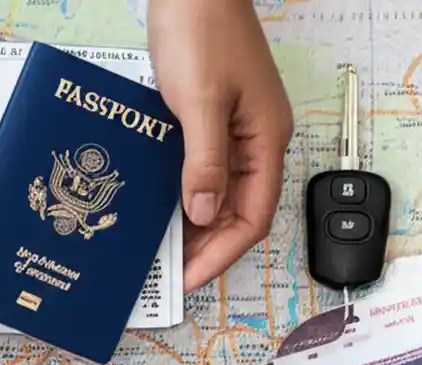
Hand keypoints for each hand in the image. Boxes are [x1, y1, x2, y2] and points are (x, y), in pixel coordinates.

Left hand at [148, 0, 292, 292]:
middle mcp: (256, 140)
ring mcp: (234, 128)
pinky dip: (181, 190)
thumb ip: (204, 162)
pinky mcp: (210, 116)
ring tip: (159, 249)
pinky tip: (156, 205)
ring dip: (191, 222)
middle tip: (168, 274)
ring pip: (217, 193)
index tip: (189, 278)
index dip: (221, 254)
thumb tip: (203, 214)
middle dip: (205, 246)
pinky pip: (200, 167)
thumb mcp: (199, 101)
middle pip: (237, 211)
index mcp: (266, 140)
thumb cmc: (203, 28)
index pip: (253, 218)